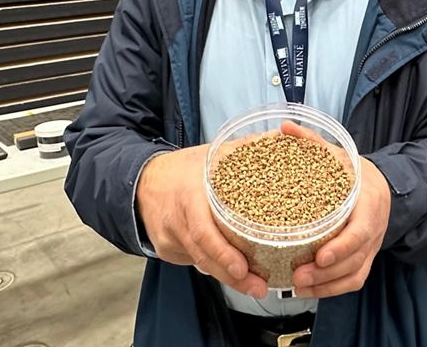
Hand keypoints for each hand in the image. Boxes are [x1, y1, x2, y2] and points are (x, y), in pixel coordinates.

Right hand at [137, 145, 267, 297]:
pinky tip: (232, 274)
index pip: (203, 231)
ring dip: (227, 278)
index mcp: (188, 195)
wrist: (142, 180)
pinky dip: (213, 267)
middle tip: (259, 287)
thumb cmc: (183, 168)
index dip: (223, 252)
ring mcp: (169, 238)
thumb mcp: (212, 155)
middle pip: (204, 255)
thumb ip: (246, 150)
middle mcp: (176, 220)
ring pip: (199, 263)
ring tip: (253, 286)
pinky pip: (193, 260)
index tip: (243, 267)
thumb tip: (284, 139)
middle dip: (232, 276)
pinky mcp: (166, 250)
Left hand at [292, 154, 390, 298]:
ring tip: (297, 286)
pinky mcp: (365, 259)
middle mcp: (374, 229)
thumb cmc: (355, 172)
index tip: (319, 256)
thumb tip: (284, 127)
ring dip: (326, 286)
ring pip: (354, 274)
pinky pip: (353, 281)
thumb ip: (313, 143)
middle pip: (355, 259)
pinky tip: (306, 291)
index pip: (361, 231)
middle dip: (326, 272)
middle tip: (296, 275)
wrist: (384, 187)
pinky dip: (331, 291)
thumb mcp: (338, 155)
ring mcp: (371, 247)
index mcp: (369, 202)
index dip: (342, 247)